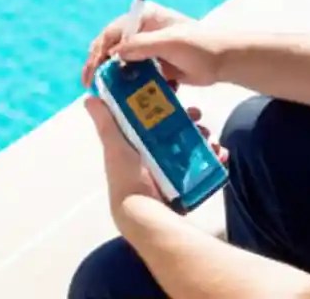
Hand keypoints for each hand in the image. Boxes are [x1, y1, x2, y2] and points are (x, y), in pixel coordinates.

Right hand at [82, 2, 194, 86]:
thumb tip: (114, 53)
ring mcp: (148, 48)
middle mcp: (143, 30)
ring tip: (101, 92)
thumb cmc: (201, 46)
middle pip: (112, 46)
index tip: (93, 70)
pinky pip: (135, 75)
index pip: (113, 32)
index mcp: (145, 17)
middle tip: (90, 84)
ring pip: (121, 63)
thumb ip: (142, 45)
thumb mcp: (170, 43)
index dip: (99, 50)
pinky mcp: (155, 66)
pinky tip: (122, 95)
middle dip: (100, 64)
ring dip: (112, 76)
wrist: (225, 61)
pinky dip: (128, 84)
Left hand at [84, 96, 226, 220]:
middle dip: (191, 121)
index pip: (155, 117)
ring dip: (205, 138)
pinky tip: (221, 155)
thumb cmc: (127, 179)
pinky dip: (215, 158)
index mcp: (138, 144)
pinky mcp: (187, 182)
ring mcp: (173, 169)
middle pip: (178, 129)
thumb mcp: (115, 147)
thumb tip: (89, 98)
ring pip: (194, 145)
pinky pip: (205, 165)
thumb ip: (106, 123)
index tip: (177, 94)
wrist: (144, 216)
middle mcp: (156, 155)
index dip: (167, 104)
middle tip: (199, 117)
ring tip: (212, 139)